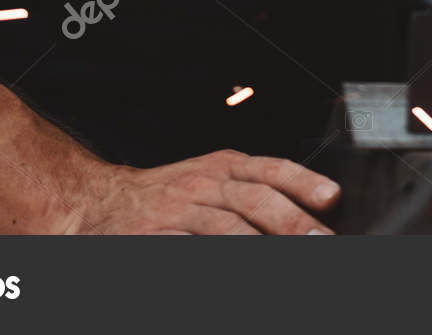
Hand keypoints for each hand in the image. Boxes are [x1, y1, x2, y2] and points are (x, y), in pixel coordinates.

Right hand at [58, 149, 340, 234]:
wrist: (100, 202)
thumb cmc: (168, 194)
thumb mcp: (212, 178)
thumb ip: (255, 188)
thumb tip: (311, 211)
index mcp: (222, 168)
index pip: (269, 169)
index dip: (302, 181)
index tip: (331, 197)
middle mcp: (202, 187)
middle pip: (253, 201)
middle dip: (290, 222)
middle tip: (320, 240)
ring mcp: (177, 215)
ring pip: (226, 229)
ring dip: (258, 245)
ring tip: (287, 257)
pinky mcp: (155, 240)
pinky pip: (189, 250)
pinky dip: (213, 258)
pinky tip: (234, 264)